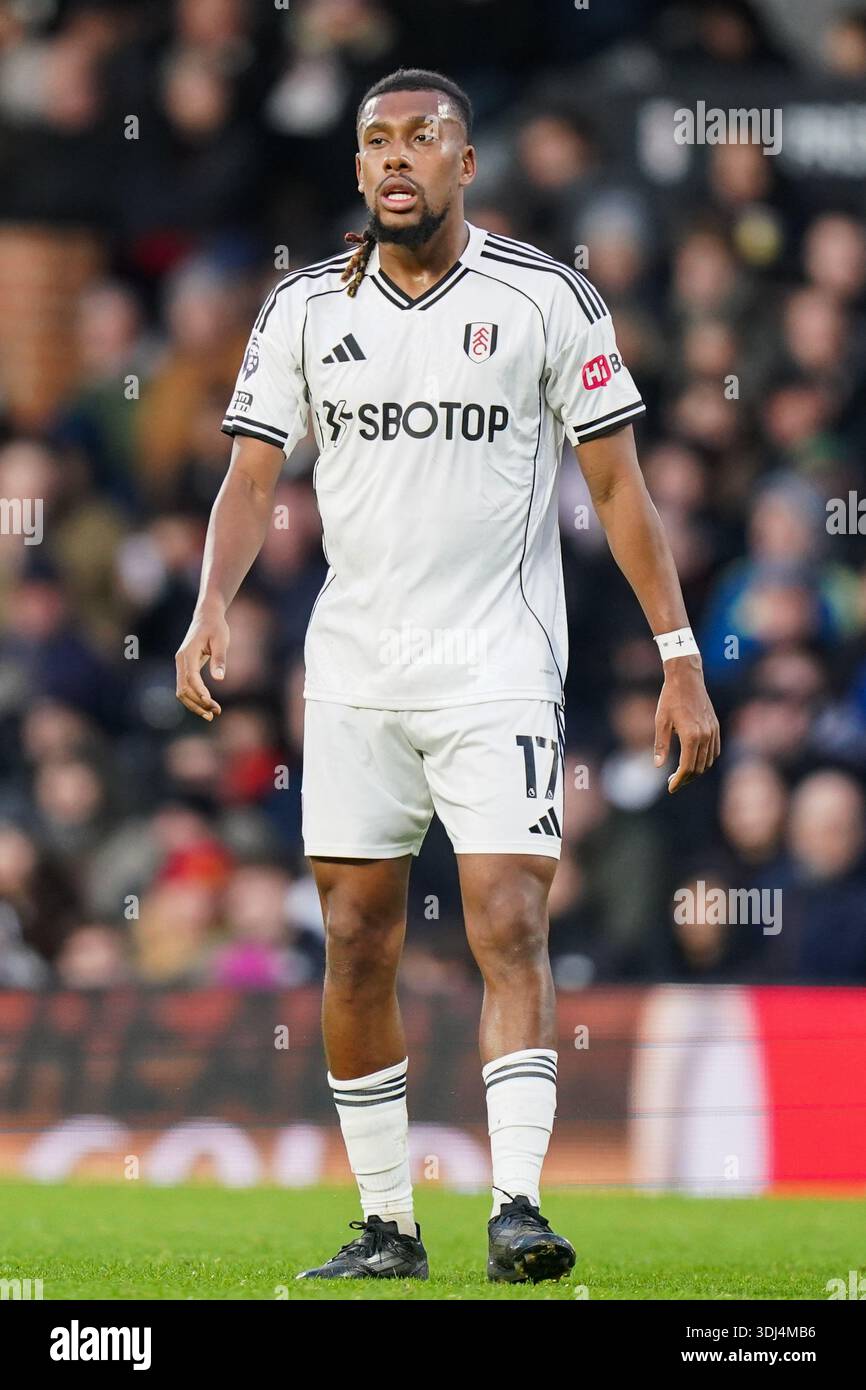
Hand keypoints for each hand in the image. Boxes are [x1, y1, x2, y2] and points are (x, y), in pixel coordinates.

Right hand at [175, 606, 229, 721]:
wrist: (206, 616)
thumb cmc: (216, 627)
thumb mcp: (221, 640)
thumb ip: (219, 659)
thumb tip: (219, 678)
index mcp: (188, 653)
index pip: (190, 677)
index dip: (199, 692)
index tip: (211, 703)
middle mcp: (181, 661)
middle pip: (183, 689)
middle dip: (198, 703)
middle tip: (215, 713)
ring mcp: (181, 665)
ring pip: (182, 691)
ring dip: (195, 704)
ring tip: (211, 714)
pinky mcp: (185, 668)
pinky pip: (186, 687)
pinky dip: (194, 698)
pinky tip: (207, 705)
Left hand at [653, 656, 719, 792]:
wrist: (687, 679)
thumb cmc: (670, 699)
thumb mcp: (660, 721)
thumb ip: (661, 745)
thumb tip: (658, 766)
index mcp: (690, 736)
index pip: (687, 768)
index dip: (678, 781)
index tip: (670, 787)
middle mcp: (705, 736)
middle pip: (698, 768)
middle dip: (686, 778)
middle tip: (672, 781)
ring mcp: (713, 731)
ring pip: (708, 761)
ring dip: (696, 771)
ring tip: (681, 773)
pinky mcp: (716, 727)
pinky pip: (715, 751)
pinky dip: (706, 760)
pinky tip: (695, 760)